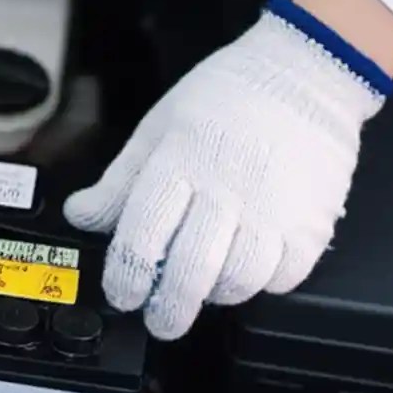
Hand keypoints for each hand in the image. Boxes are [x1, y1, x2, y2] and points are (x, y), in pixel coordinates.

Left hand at [64, 0, 392, 339]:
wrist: (304, 72)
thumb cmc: (227, 96)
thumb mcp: (158, 128)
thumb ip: (119, 181)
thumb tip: (81, 215)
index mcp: (178, 165)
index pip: (141, 238)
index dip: (125, 278)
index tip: (122, 295)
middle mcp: (224, 191)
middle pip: (188, 272)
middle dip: (167, 309)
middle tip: (160, 320)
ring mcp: (272, 209)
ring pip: (238, 281)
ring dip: (216, 296)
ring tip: (206, 290)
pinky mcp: (312, 221)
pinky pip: (285, 276)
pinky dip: (265, 283)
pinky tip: (251, 269)